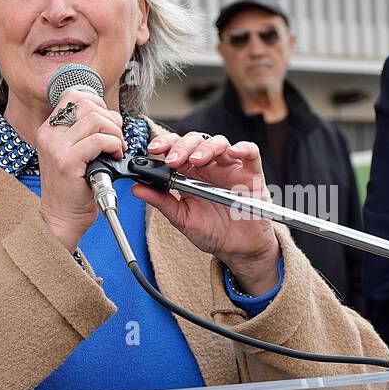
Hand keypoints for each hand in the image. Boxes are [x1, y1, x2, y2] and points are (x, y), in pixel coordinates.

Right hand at [35, 90, 124, 250]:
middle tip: (116, 139)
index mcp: (49, 129)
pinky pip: (99, 140)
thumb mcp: (74, 152)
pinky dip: (114, 145)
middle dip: (110, 118)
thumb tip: (112, 116)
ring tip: (116, 149)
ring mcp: (56, 147)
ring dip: (114, 132)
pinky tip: (114, 156)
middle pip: (87, 103)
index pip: (74, 95)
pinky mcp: (67, 161)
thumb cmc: (74, 186)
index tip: (107, 124)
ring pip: (95, 119)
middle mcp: (49, 134)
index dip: (98, 104)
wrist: (62, 216)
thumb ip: (85, 132)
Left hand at [134, 131, 280, 293]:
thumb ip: (161, 202)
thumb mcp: (182, 218)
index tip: (154, 150)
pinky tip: (233, 152)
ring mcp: (231, 167)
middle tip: (173, 160)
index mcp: (190, 173)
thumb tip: (136, 188)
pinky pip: (251, 152)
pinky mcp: (252, 173)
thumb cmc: (211, 231)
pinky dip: (243, 148)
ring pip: (219, 142)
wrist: (237, 248)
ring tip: (197, 160)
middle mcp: (210, 166)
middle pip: (196, 141)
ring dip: (206, 147)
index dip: (165, 144)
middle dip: (182, 146)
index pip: (176, 148)